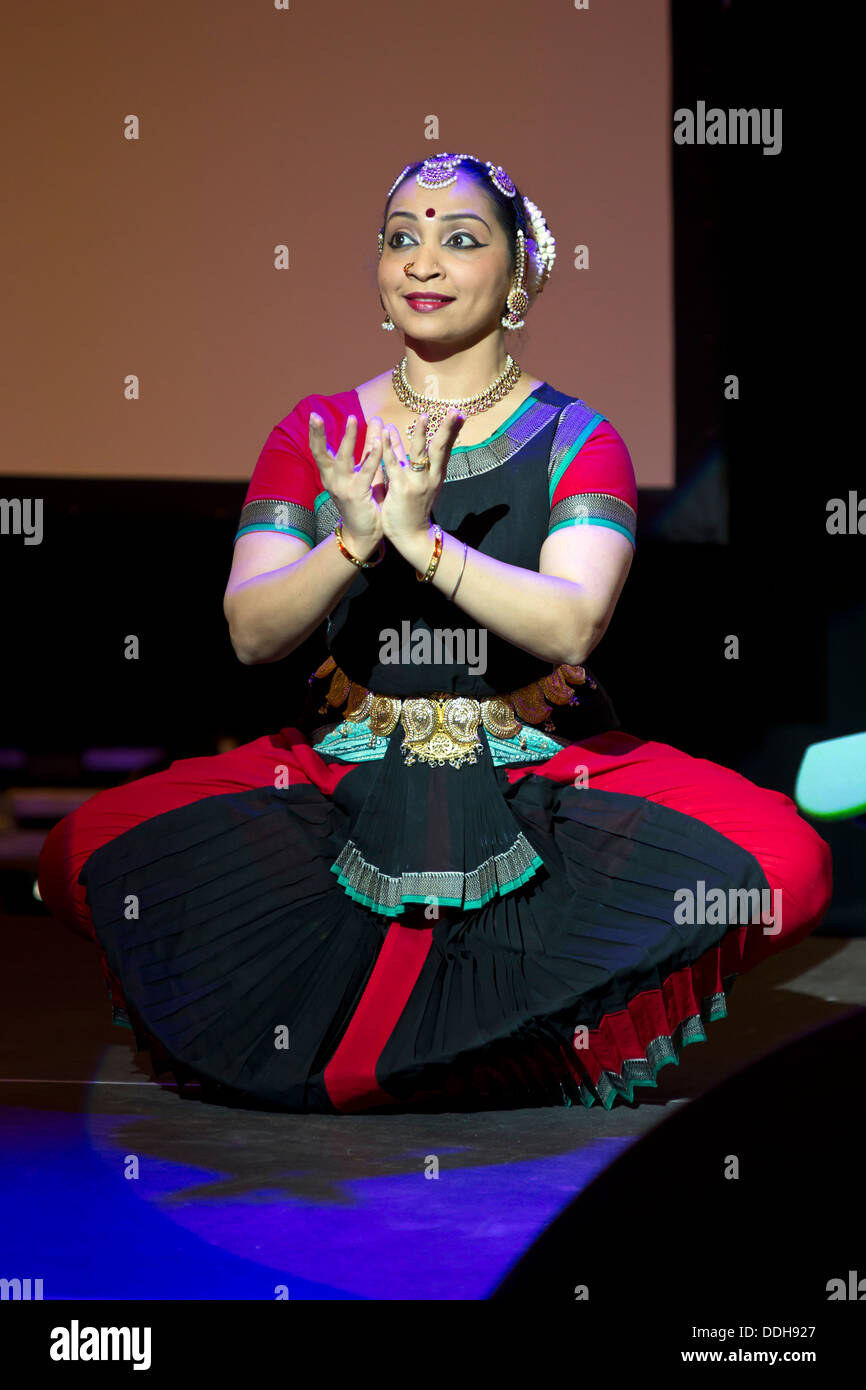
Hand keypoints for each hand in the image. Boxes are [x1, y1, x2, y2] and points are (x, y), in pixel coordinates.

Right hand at [308, 412, 386, 552]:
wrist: (363, 535)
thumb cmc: (364, 504)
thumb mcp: (365, 473)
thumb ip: (369, 450)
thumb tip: (375, 424)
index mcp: (331, 476)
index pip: (319, 451)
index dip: (315, 434)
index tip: (314, 416)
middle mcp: (332, 480)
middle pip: (321, 453)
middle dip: (317, 434)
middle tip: (315, 415)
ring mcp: (343, 488)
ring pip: (342, 458)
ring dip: (348, 438)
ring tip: (351, 418)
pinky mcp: (357, 495)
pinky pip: (365, 472)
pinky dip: (372, 456)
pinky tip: (378, 442)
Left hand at [379, 410, 464, 548]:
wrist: (412, 537)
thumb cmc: (413, 510)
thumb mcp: (419, 483)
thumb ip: (410, 460)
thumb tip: (407, 441)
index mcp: (436, 475)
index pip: (446, 449)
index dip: (452, 431)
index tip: (459, 414)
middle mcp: (430, 477)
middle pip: (441, 449)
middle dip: (448, 429)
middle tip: (455, 411)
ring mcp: (416, 483)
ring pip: (419, 455)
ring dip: (420, 435)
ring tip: (424, 416)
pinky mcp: (401, 490)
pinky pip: (394, 466)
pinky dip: (389, 449)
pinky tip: (386, 434)